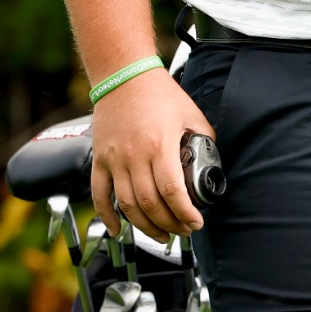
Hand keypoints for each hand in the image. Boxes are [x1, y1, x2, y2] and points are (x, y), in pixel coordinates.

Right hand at [90, 65, 213, 240]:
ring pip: (127, 205)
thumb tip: (211, 162)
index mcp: (160, 145)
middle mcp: (134, 156)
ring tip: (162, 235)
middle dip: (170, 224)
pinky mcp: (100, 160)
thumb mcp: (191, 114)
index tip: (196, 223)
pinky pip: (99, 195)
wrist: (124, 76)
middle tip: (183, 231)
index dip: (185, 213)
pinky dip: (108, 217)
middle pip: (150, 204)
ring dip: (145, 227)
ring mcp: (114, 160)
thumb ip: (202, 139)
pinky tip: (119, 230)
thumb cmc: (160, 93)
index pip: (172, 192)